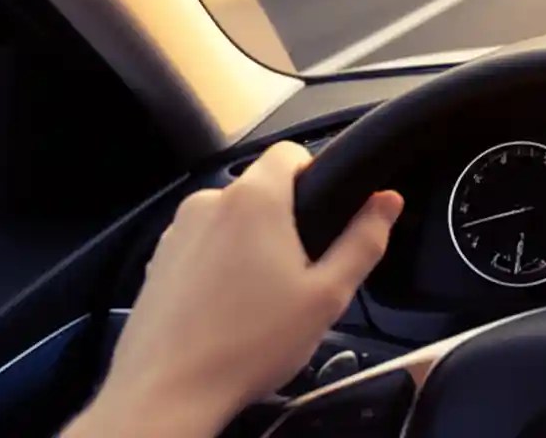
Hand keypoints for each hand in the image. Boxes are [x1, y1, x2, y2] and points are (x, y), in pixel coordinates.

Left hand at [64, 142, 403, 437]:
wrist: (169, 393)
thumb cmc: (248, 346)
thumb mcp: (328, 295)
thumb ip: (363, 240)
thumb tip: (387, 202)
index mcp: (255, 200)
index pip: (290, 152)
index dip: (316, 175)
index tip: (325, 213)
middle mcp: (209, 204)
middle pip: (261, 190)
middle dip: (284, 221)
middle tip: (301, 273)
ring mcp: (176, 232)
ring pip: (231, 221)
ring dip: (249, 245)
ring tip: (261, 300)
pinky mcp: (158, 261)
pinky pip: (202, 247)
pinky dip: (219, 267)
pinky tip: (229, 310)